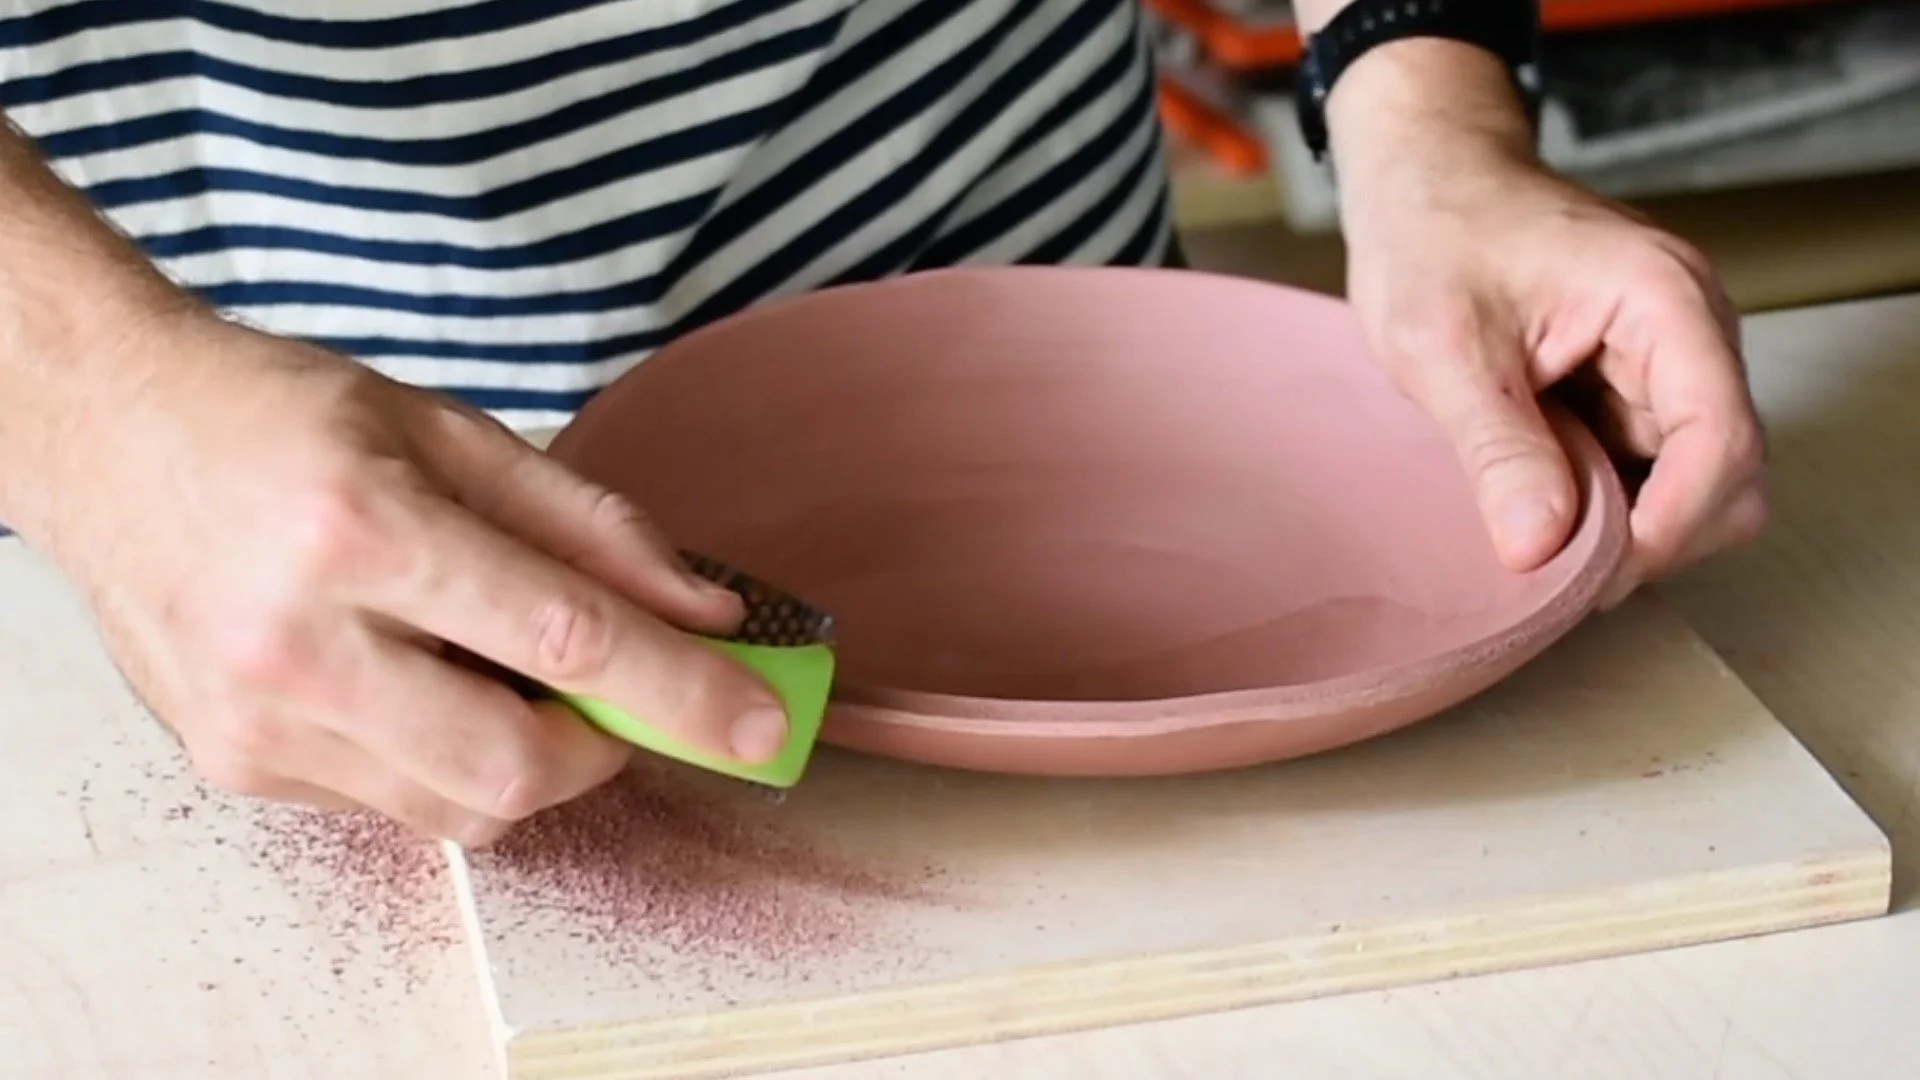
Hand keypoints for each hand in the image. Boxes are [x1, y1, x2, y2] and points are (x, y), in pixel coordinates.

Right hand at [39, 314, 787, 845]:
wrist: (105, 438)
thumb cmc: (282, 419)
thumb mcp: (450, 430)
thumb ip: (591, 527)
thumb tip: (710, 611)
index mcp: (362, 529)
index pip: (565, 641)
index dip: (685, 692)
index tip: (766, 723)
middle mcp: (296, 639)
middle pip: (513, 764)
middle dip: (606, 748)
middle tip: (623, 693)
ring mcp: (256, 718)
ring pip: (459, 809)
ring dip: (531, 761)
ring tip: (504, 673)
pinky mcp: (234, 764)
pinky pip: (392, 806)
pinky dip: (446, 762)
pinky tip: (420, 683)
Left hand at [1339, 138, 1768, 603]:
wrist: (1424, 177)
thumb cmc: (1432, 233)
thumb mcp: (1441, 346)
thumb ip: (1497, 445)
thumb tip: (1539, 547)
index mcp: (1663, 300)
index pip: (1721, 439)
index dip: (1671, 524)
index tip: (1594, 574)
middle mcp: (1690, 329)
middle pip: (1731, 472)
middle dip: (1657, 534)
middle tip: (1559, 567)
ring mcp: (1670, 357)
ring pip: (1697, 479)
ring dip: (1631, 522)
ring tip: (1540, 530)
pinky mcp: (1638, 381)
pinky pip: (1652, 464)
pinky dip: (1609, 499)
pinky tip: (1544, 502)